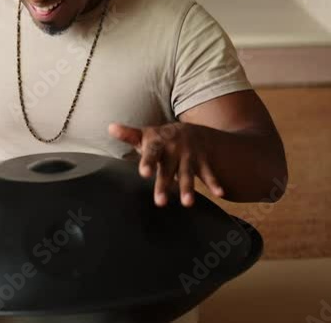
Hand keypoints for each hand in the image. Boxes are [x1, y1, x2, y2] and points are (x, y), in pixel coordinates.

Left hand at [108, 122, 223, 206]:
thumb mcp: (146, 135)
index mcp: (158, 143)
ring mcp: (189, 156)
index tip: (144, 174)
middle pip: (168, 169)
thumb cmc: (160, 138)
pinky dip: (215, 183)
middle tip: (160, 202)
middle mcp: (174, 150)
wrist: (191, 130)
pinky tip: (220, 194)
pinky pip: (209, 173)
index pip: (151, 153)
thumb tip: (110, 128)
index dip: (148, 162)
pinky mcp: (203, 162)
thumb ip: (129, 135)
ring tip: (187, 204)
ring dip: (188, 188)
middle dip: (164, 184)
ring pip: (188, 174)